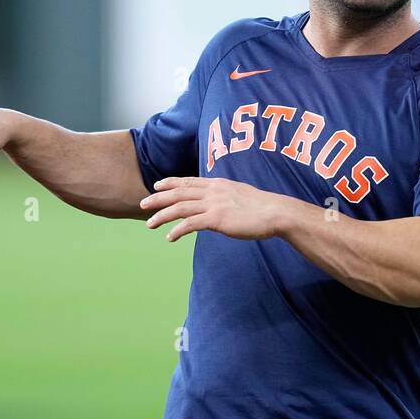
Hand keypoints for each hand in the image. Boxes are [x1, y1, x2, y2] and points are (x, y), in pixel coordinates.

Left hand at [141, 177, 283, 242]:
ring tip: (149, 224)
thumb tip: (221, 204)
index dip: (171, 183)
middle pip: (178, 192)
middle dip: (158, 198)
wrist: (276, 213)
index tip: (157, 186)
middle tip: (142, 204)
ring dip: (161, 215)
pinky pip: (190, 224)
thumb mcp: (241, 195)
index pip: (189, 181)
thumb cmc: (263, 207)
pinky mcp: (217, 219)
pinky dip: (177, 230)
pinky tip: (170, 237)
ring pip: (180, 207)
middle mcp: (213, 191)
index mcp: (218, 184)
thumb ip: (227, 197)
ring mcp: (214, 204)